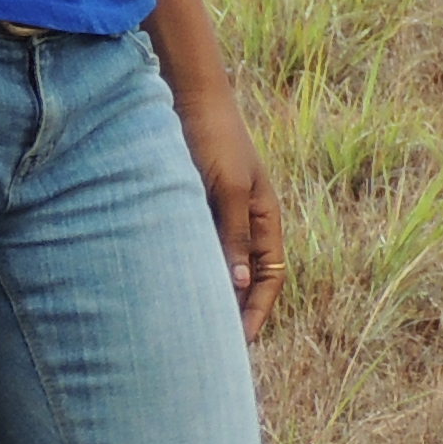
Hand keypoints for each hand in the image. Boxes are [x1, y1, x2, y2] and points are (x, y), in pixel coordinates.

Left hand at [171, 74, 284, 342]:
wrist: (188, 98)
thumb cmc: (214, 139)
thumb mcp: (228, 188)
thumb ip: (233, 233)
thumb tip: (239, 285)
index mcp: (265, 217)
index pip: (270, 277)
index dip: (258, 311)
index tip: (241, 343)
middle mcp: (247, 220)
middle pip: (247, 278)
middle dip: (236, 311)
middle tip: (216, 346)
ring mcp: (221, 214)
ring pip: (221, 265)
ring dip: (213, 293)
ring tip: (193, 326)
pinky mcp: (196, 206)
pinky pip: (199, 247)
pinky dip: (193, 269)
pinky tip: (172, 288)